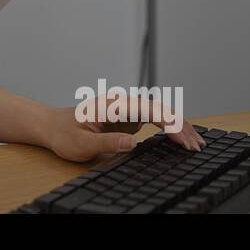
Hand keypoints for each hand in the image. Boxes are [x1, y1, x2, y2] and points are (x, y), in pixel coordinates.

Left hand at [39, 93, 205, 161]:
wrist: (52, 126)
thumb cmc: (64, 134)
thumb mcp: (81, 144)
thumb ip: (106, 142)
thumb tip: (132, 143)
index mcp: (112, 105)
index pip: (149, 110)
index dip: (169, 124)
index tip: (182, 140)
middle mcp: (123, 103)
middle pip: (160, 109)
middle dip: (181, 126)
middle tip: (197, 146)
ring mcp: (126, 109)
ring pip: (160, 113)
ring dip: (178, 126)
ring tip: (195, 144)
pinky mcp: (128, 117)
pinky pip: (154, 120)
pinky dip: (169, 128)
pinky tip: (180, 138)